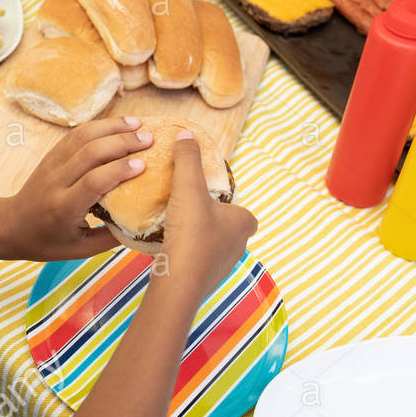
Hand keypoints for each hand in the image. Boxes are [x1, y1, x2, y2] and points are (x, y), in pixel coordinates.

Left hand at [0, 117, 152, 261]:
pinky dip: (98, 126)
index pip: (92, 182)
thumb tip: (144, 225)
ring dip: (111, 127)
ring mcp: (51, 165)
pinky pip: (75, 135)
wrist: (11, 226)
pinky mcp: (51, 155)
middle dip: (122, 142)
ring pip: (82, 137)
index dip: (119, 170)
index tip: (143, 164)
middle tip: (149, 139)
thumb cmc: (48, 242)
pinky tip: (118, 124)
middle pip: (90, 153)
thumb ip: (111, 238)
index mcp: (63, 208)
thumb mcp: (80, 249)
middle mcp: (56, 182)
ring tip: (137, 124)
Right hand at [153, 131, 256, 304]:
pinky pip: (199, 262)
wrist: (179, 282)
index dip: (229, 205)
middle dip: (212, 221)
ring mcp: (223, 267)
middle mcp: (240, 247)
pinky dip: (188, 255)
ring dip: (199, 238)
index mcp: (245, 224)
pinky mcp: (205, 282)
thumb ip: (188, 160)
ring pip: (214, 246)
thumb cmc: (191, 234)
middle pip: (228, 228)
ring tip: (176, 229)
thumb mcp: (188, 188)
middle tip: (189, 212)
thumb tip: (186, 134)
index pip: (244, 212)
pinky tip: (171, 249)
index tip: (208, 200)